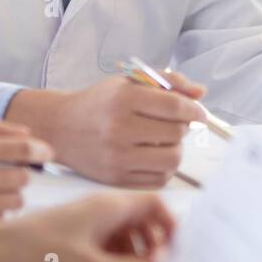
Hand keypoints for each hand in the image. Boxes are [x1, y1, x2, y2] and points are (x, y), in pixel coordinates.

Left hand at [0, 193, 175, 261]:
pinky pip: (106, 238)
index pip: (155, 202)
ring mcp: (86, 217)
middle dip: (155, 242)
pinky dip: (117, 254)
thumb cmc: (38, 254)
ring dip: (136, 250)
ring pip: (125, 229)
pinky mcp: (74, 231)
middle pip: (143, 217)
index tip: (176, 249)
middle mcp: (101, 206)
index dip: (170, 224)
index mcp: (109, 206)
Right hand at [6, 72, 206, 186]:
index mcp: (123, 99)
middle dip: (183, 128)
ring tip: (165, 142)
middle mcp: (119, 128)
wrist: (60, 128)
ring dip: (176, 149)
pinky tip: (153, 156)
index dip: (194, 111)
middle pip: (176, 134)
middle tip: (174, 125)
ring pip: (172, 159)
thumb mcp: (128, 83)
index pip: (174, 107)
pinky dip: (164, 168)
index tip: (199, 113)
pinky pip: (159, 179)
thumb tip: (201, 93)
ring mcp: (117, 156)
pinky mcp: (116, 178)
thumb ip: (167, 82)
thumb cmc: (99, 102)